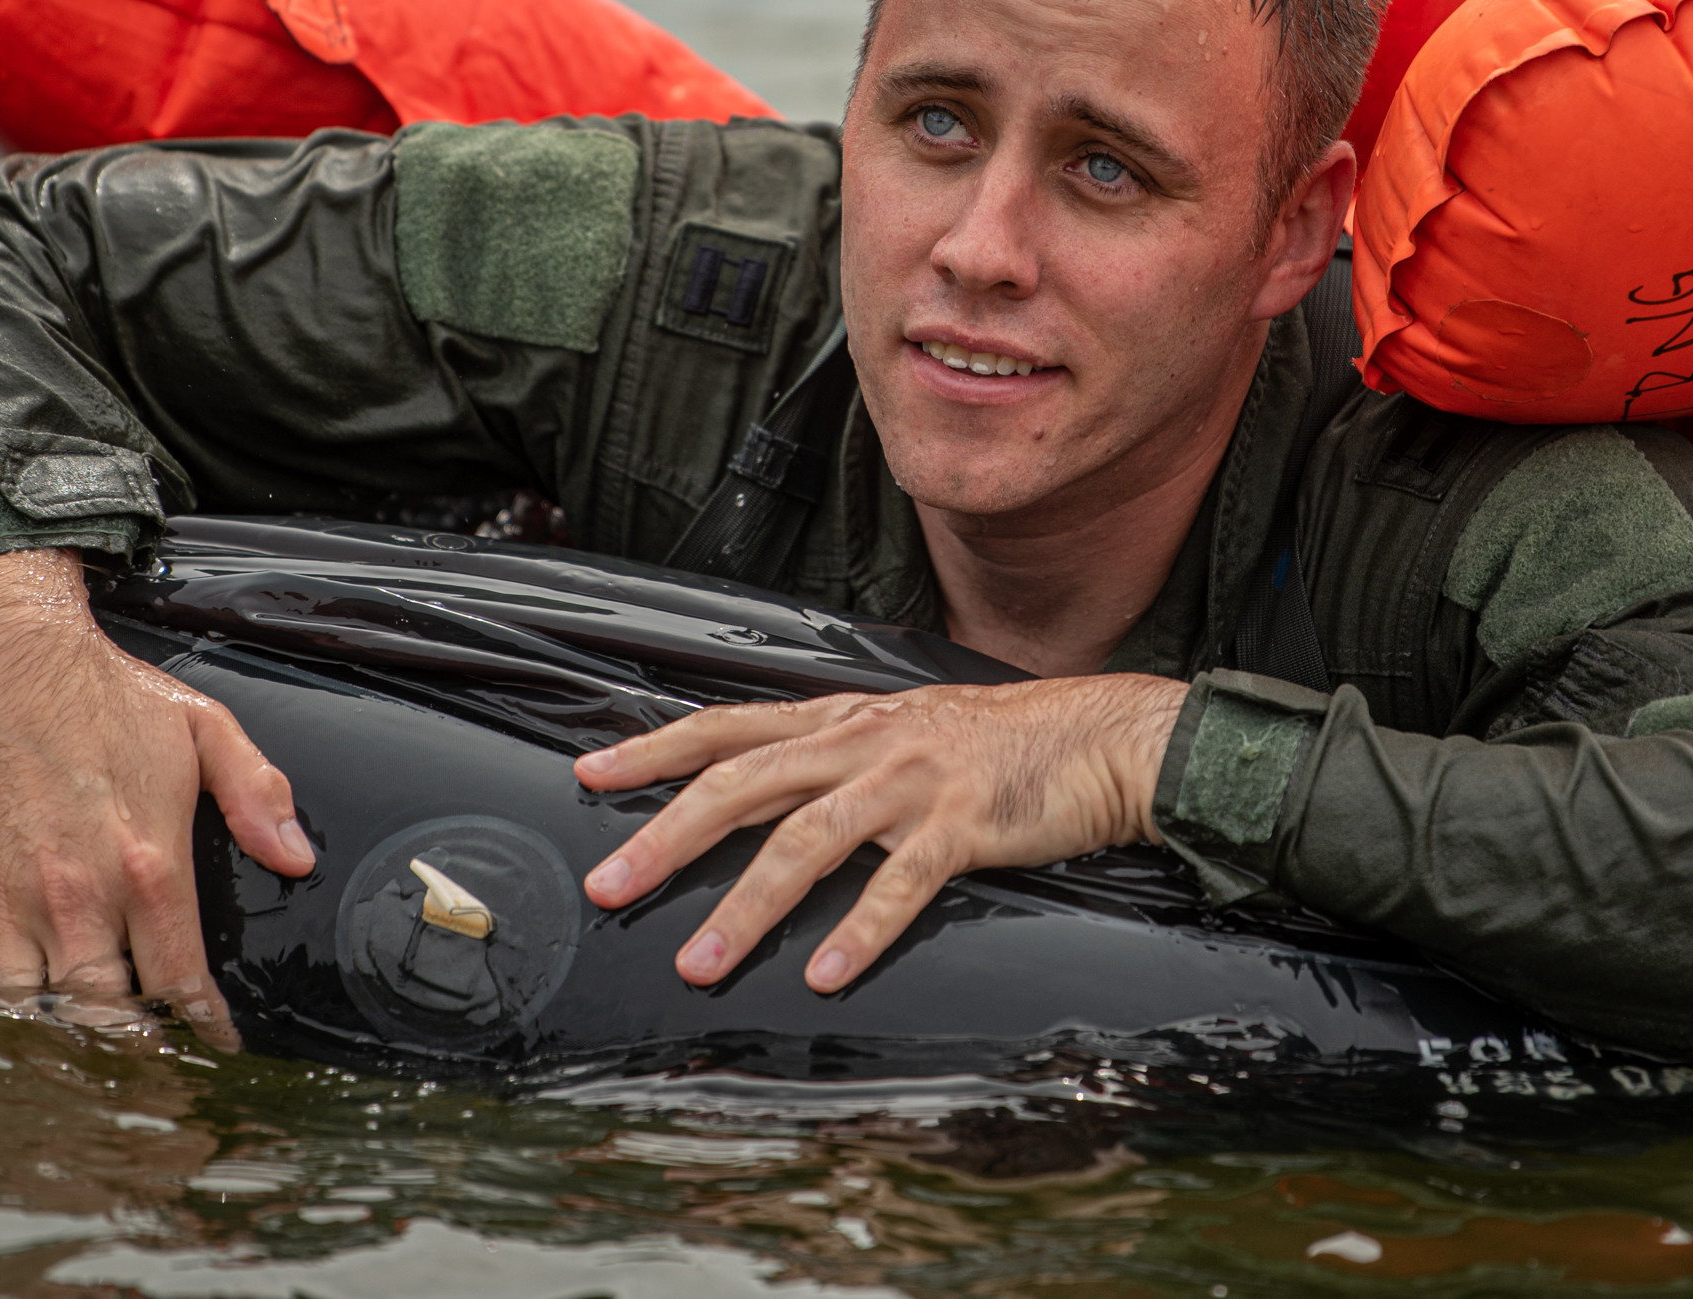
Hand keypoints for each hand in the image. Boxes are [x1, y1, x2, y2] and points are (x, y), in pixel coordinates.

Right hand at [0, 549, 316, 1047]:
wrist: (5, 661)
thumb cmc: (109, 697)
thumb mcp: (205, 728)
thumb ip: (257, 794)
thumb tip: (297, 858)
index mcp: (146, 861)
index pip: (179, 979)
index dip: (200, 1027)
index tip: (214, 1048)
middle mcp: (74, 892)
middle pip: (100, 1014)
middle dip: (128, 1055)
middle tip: (150, 1081)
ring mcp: (6, 897)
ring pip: (25, 1010)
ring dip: (52, 1042)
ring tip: (79, 1067)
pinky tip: (1, 1024)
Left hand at [572, 674, 1187, 992]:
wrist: (1102, 736)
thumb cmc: (1002, 744)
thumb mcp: (905, 735)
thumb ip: (836, 760)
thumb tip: (764, 797)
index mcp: (844, 721)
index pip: (730, 728)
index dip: (657, 750)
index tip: (590, 776)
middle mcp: (866, 743)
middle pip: (745, 784)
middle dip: (668, 836)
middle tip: (609, 885)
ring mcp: (913, 782)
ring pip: (808, 840)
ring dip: (747, 906)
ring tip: (701, 961)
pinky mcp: (965, 825)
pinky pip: (901, 883)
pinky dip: (860, 929)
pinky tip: (826, 972)